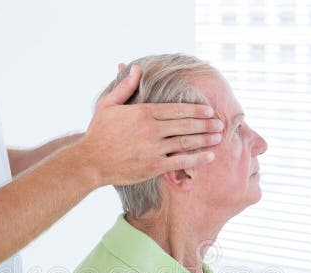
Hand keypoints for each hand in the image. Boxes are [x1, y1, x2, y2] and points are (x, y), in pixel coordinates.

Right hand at [76, 64, 222, 186]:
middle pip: (186, 124)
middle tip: (220, 124)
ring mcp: (153, 148)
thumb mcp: (108, 104)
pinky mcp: (153, 166)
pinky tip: (209, 156)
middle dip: (206, 124)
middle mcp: (151, 129)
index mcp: (143, 112)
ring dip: (205, 139)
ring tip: (218, 137)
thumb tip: (136, 68)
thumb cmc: (98, 132)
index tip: (209, 111)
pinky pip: (180, 161)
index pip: (177, 109)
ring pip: (186, 141)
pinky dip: (197, 159)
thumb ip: (125, 86)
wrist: (90, 161)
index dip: (196, 110)